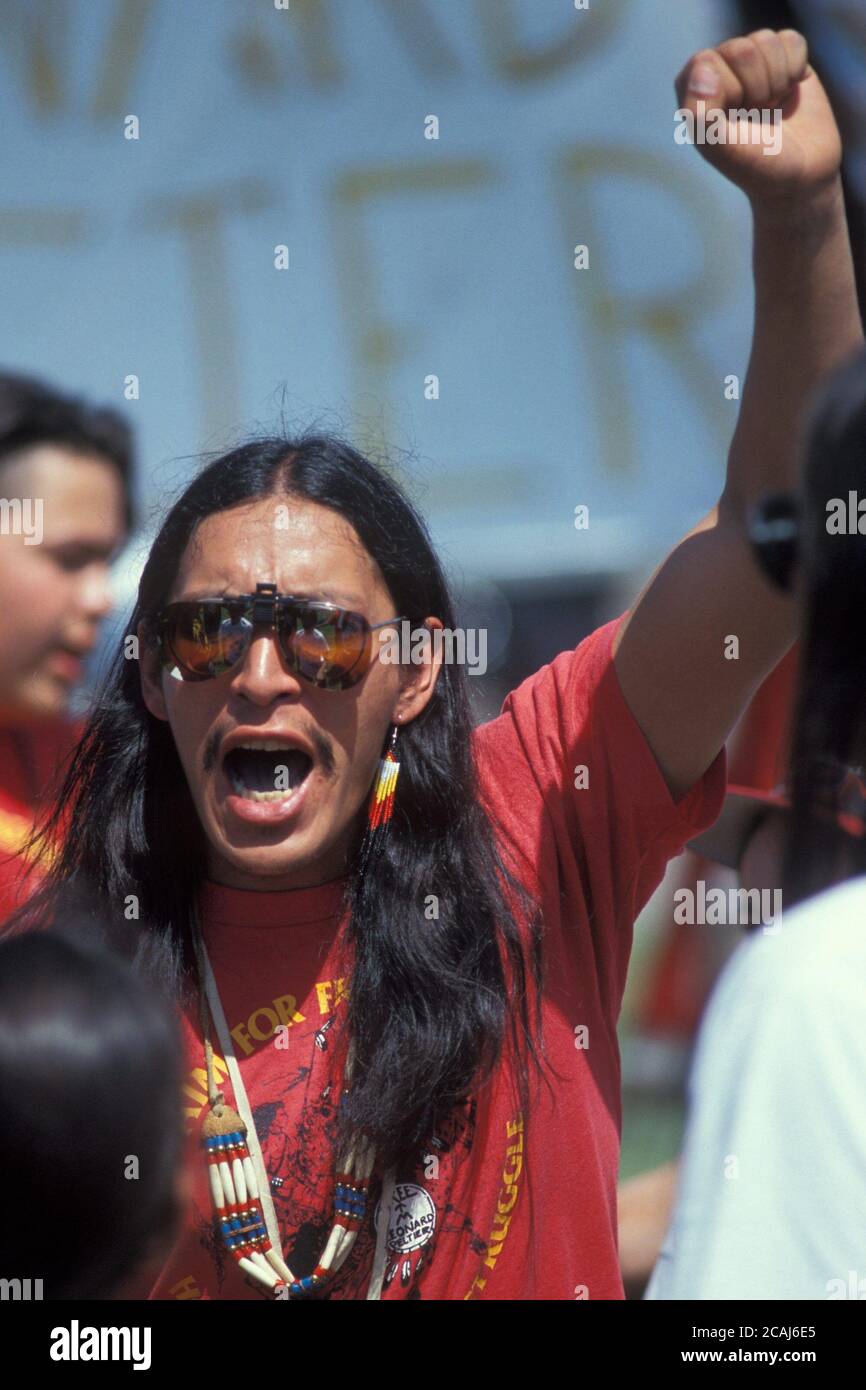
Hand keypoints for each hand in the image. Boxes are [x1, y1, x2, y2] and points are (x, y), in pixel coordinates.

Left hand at [675, 30, 842, 205]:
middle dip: (756, 90)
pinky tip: (790, 92)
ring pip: (766, 42)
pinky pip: (792, 40)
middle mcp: (720, 68)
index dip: (728, 94)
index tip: (735, 121)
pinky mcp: (785, 57)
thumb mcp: (724, 149)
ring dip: (777, 82)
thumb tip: (703, 70)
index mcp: (692, 88)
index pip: (706, 62)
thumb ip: (703, 116)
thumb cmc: (756, 166)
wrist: (800, 178)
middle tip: (757, 117)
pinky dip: (797, 69)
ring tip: (771, 107)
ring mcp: (753, 61)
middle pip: (740, 50)